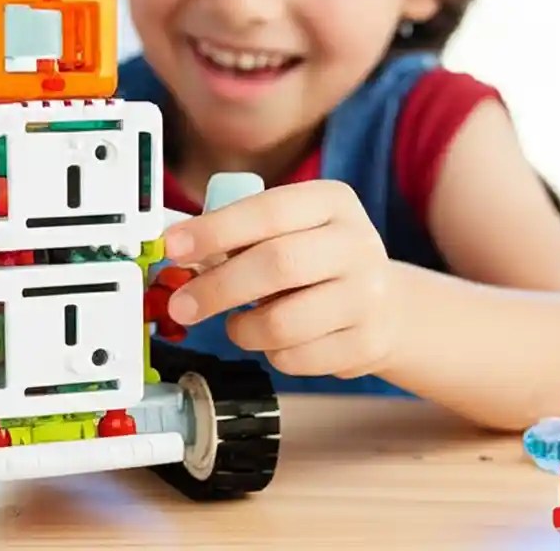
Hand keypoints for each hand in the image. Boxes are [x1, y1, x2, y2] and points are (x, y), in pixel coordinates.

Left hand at [162, 180, 399, 378]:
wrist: (387, 307)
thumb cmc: (317, 263)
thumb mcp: (289, 231)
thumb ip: (239, 236)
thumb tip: (179, 254)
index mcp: (332, 201)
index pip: (267, 211)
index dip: (214, 230)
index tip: (172, 247)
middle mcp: (357, 243)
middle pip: (276, 264)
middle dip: (217, 288)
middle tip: (181, 305)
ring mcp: (368, 296)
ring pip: (283, 322)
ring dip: (243, 329)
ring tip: (238, 324)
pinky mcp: (367, 343)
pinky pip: (296, 358)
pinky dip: (272, 353)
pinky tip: (277, 340)